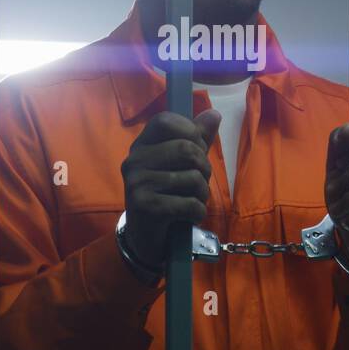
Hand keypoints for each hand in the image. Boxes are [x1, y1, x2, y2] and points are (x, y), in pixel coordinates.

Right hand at [120, 109, 221, 268]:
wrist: (146, 236)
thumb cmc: (167, 194)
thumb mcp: (181, 165)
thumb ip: (197, 139)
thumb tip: (214, 114)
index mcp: (142, 145)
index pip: (165, 121)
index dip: (190, 131)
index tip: (196, 149)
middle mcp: (134, 160)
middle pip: (186, 149)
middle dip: (204, 168)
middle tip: (201, 182)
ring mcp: (137, 183)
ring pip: (191, 178)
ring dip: (203, 194)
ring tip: (194, 201)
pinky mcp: (145, 206)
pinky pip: (188, 204)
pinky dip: (198, 212)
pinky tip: (190, 216)